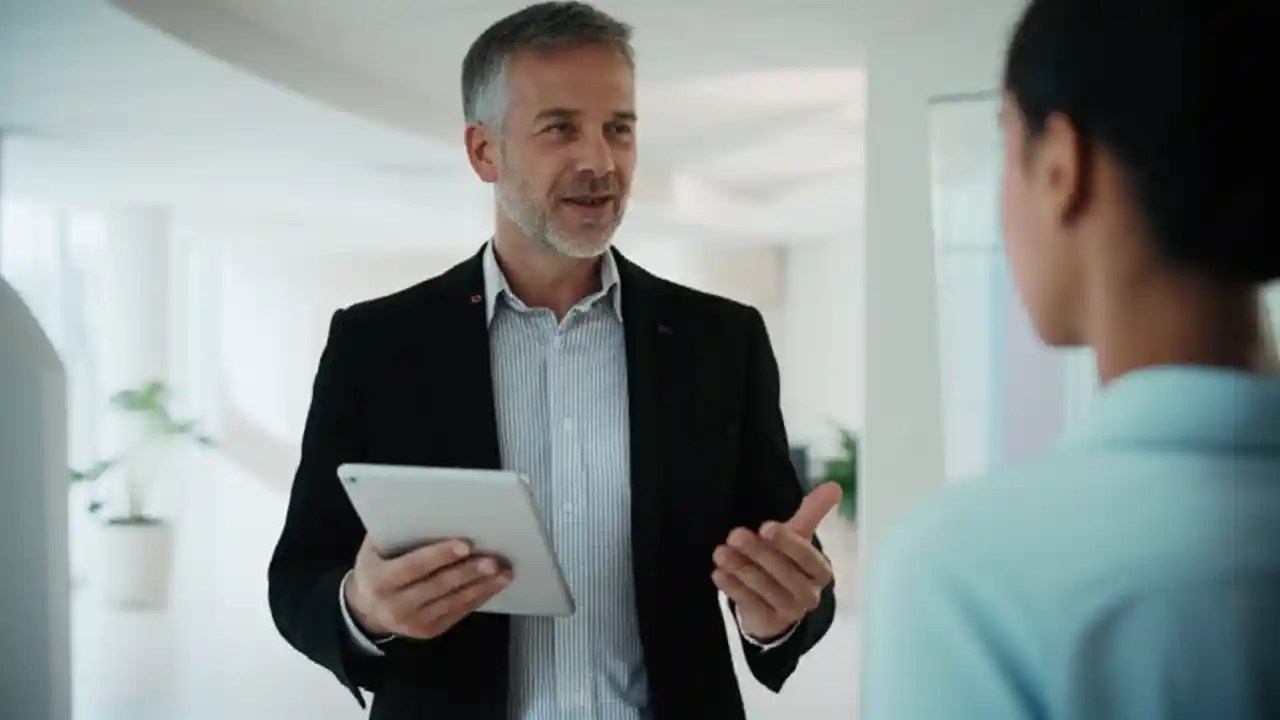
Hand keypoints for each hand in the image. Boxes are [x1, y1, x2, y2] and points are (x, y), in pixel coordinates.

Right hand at [345, 535, 512, 640]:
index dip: (440, 555)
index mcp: (379, 581)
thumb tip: (425, 507)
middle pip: (438, 586)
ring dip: (482, 587)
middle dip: (468, 572)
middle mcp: (395, 606)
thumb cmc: (375, 568)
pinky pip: (459, 613)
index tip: (466, 545)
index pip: (414, 567)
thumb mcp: (373, 550)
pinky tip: (494, 585)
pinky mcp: (429, 631)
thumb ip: (393, 533)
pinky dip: (479, 597)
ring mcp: (414, 623)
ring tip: (504, 572)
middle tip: (494, 560)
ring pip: (454, 602)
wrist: (366, 611)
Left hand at [712, 482, 840, 640]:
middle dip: (759, 553)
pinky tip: (718, 574)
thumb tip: (835, 485)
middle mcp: (809, 594)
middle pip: (785, 574)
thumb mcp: (799, 537)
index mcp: (820, 571)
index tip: (765, 527)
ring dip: (741, 570)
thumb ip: (813, 512)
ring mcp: (789, 612)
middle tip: (734, 535)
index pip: (807, 557)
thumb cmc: (788, 563)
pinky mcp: (768, 622)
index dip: (787, 543)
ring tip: (720, 552)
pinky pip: (750, 605)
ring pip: (766, 590)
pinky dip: (733, 589)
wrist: (775, 606)